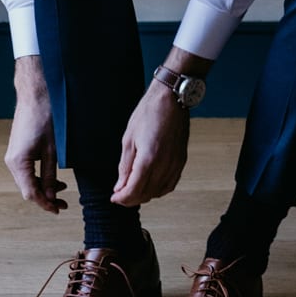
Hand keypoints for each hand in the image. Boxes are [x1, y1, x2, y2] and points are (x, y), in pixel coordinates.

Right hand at [5, 56, 66, 214]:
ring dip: (43, 187)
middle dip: (45, 197)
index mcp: (18, 163)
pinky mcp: (17, 150)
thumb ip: (49, 175)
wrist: (35, 94)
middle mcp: (11, 161)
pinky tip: (52, 177)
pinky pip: (26, 170)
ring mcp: (12, 155)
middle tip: (63, 204)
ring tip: (62, 189)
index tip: (58, 210)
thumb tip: (51, 196)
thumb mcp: (52, 150)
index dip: (45, 204)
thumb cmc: (45, 118)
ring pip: (27, 180)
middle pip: (27, 188)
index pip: (30, 193)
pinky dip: (38, 176)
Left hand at [111, 81, 190, 207]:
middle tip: (120, 194)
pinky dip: (159, 190)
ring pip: (158, 192)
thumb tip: (120, 186)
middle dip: (130, 199)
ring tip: (133, 189)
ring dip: (144, 195)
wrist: (171, 98)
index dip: (121, 199)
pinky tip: (151, 184)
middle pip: (145, 194)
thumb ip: (125, 166)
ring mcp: (175, 163)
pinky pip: (170, 184)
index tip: (114, 197)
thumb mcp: (129, 138)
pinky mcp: (182, 160)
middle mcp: (164, 164)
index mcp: (148, 158)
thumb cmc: (149, 112)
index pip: (133, 191)